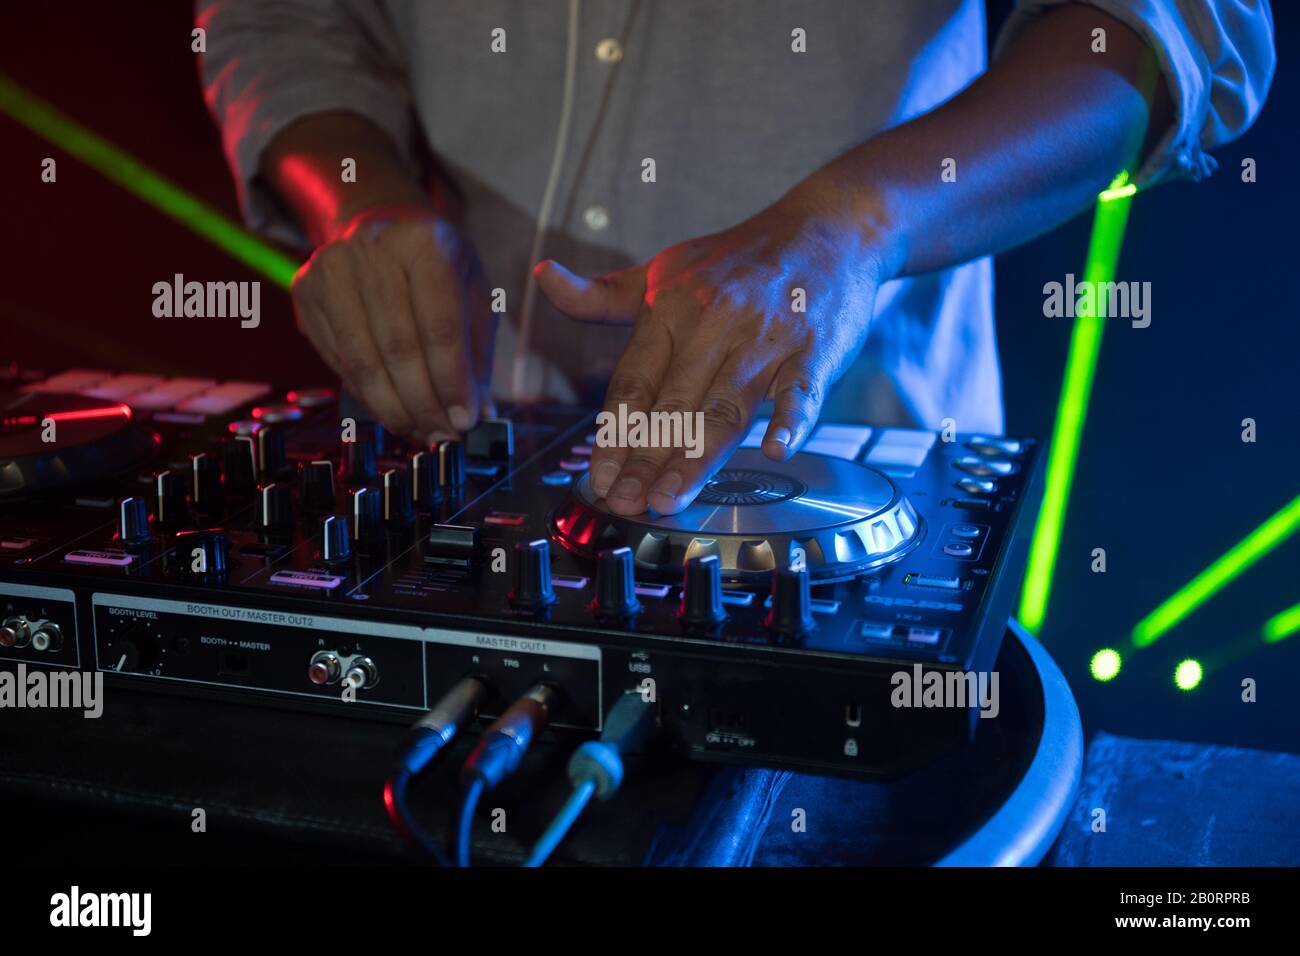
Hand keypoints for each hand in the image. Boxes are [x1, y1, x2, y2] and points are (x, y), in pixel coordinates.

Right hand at [291, 205, 495, 443]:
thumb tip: (478, 413)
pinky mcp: (307, 291)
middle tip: (443, 434)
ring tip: (419, 429)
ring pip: (362, 360)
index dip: (452, 381)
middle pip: (397, 347)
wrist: (383, 226)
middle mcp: (372, 249)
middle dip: (423, 403)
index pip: (439, 325)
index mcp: (424, 243)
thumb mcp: (472, 296)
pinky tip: (391, 410)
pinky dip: (368, 395)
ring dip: (393, 407)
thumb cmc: (437, 268)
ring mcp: (331, 268)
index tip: (464, 419)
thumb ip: (475, 354)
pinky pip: (338, 360)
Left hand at [535, 200, 888, 514]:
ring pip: (724, 409)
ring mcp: (765, 336)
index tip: (601, 478)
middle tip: (627, 505)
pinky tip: (775, 450)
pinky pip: (799, 390)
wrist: (828, 228)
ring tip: (670, 499)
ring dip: (696, 460)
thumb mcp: (663, 268)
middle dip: (645, 462)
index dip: (614, 435)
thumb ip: (601, 293)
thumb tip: (541, 276)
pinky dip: (790, 420)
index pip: (633, 383)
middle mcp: (714, 320)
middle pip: (673, 406)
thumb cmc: (739, 258)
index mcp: (670, 307)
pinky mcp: (814, 348)